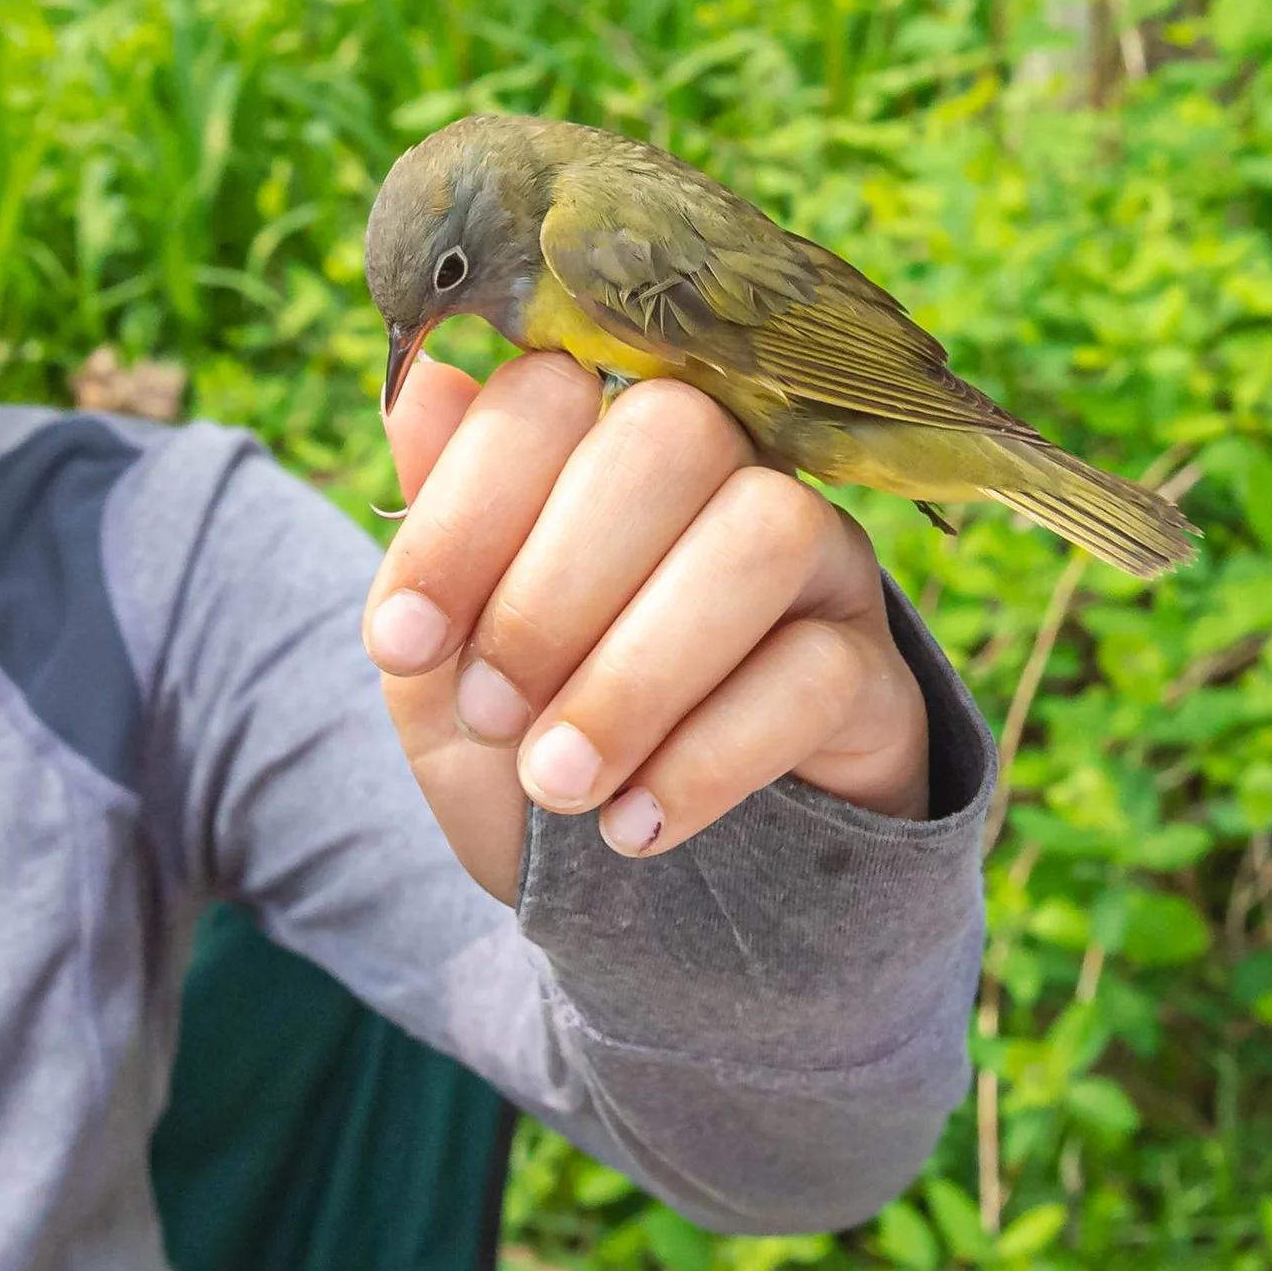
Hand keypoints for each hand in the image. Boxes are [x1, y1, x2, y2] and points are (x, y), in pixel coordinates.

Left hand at [360, 352, 931, 906]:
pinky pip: (818, 670)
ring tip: (556, 782)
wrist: (631, 889)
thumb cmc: (526, 735)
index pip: (545, 391)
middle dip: (551, 592)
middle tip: (488, 716)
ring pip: (763, 533)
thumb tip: (418, 381)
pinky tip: (633, 825)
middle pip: (670, 435)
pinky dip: (707, 756)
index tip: (400, 643)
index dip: (463, 514)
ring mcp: (815, 551)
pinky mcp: (870, 663)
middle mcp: (722, 462)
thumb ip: (432, 530)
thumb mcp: (442, 660)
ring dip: (634, 674)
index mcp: (596, 435)